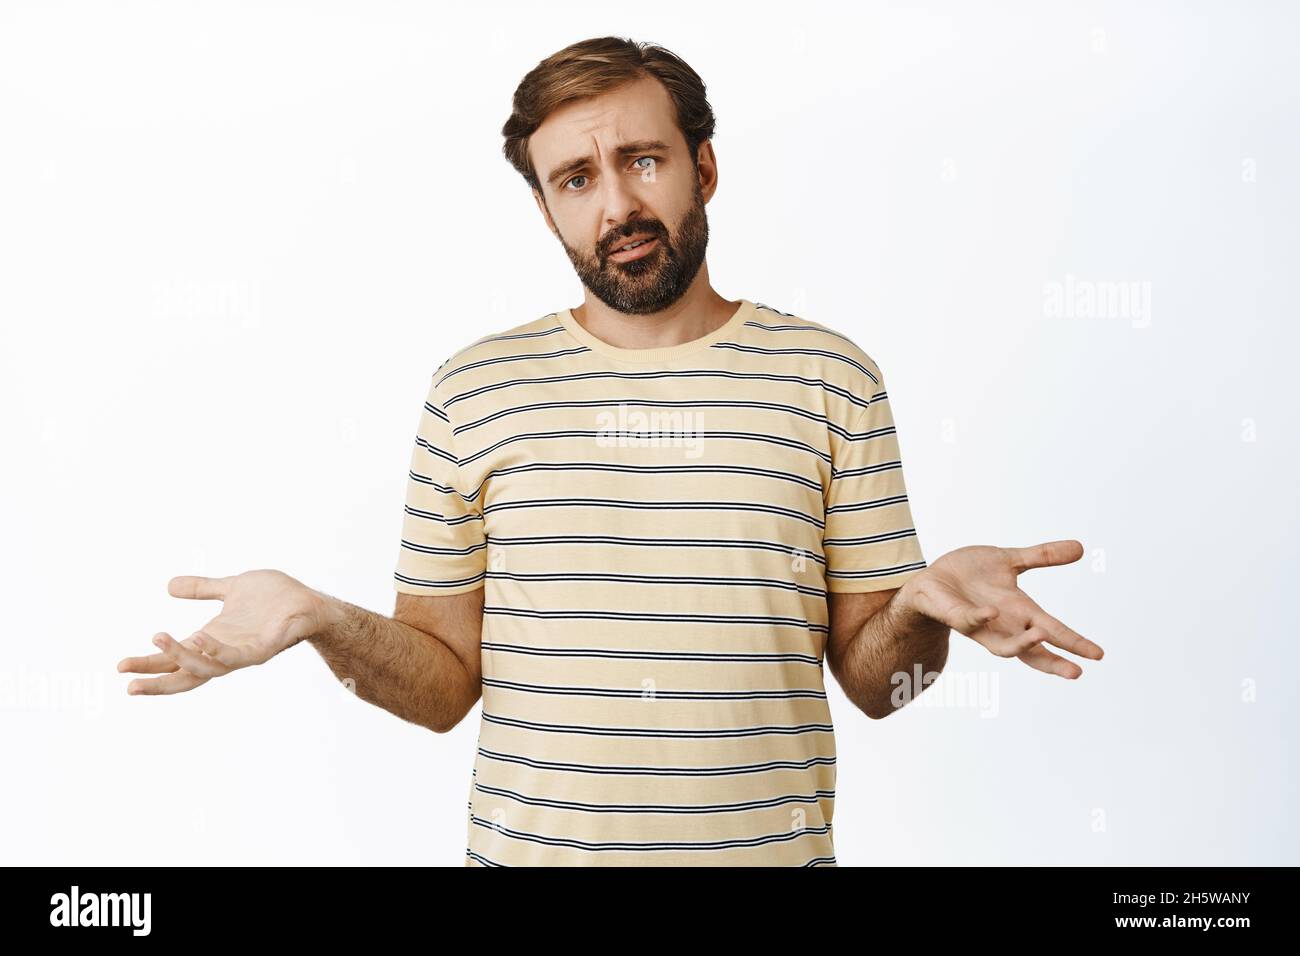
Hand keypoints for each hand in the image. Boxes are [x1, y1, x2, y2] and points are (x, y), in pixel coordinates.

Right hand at [119, 569, 332, 694]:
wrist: (309, 599)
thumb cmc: (276, 597)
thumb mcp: (231, 587)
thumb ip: (202, 588)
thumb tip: (168, 585)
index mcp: (212, 640)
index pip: (174, 661)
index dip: (150, 665)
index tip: (120, 667)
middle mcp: (224, 652)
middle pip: (184, 676)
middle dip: (156, 680)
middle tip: (128, 681)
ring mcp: (243, 653)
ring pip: (206, 669)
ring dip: (181, 657)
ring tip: (158, 639)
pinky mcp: (264, 649)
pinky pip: (237, 657)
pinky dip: (217, 651)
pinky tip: (202, 638)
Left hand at [896, 539, 1102, 677]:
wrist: (932, 578)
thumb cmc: (970, 574)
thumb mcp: (1010, 560)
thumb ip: (1043, 556)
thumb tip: (1081, 548)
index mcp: (1020, 613)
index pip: (1052, 633)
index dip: (1073, 644)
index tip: (1098, 654)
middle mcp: (1003, 625)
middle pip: (1033, 652)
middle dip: (1054, 662)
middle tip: (1076, 672)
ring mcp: (979, 625)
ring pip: (1002, 647)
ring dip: (1021, 644)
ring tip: (1042, 635)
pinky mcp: (955, 617)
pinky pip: (968, 622)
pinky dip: (980, 618)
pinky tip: (992, 611)